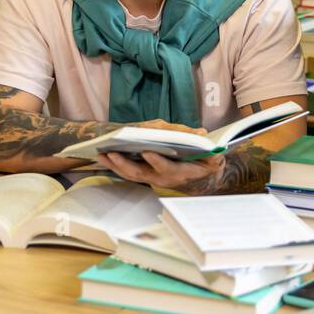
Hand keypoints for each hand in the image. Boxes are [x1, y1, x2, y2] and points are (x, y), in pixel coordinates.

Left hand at [97, 149, 225, 193]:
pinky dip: (115, 165)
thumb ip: (209, 148)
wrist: (201, 177)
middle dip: (125, 164)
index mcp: (179, 172)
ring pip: (130, 174)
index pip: (166, 168)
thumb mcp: (212, 156)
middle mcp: (162, 178)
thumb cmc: (205, 163)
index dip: (157, 161)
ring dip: (115, 165)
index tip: (147, 152)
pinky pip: (127, 173)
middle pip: (141, 173)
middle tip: (113, 153)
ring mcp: (152, 178)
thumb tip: (202, 135)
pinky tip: (104, 156)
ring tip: (101, 154)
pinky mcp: (145, 175)